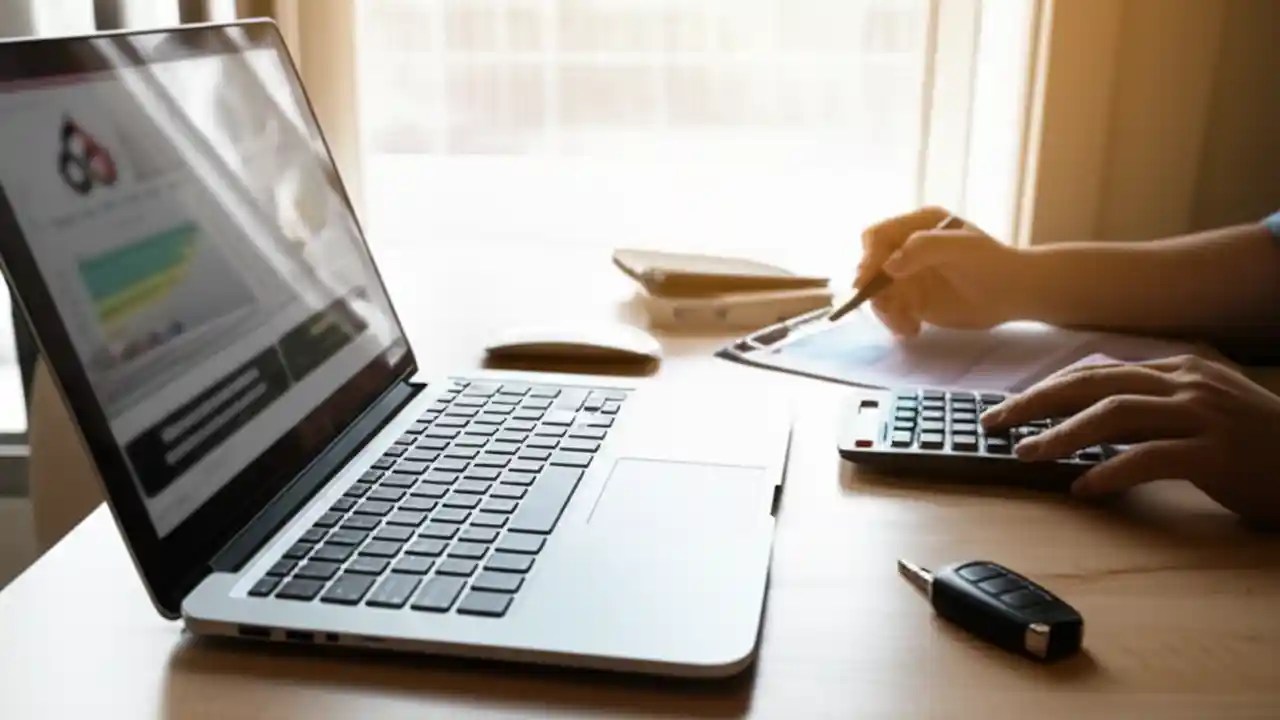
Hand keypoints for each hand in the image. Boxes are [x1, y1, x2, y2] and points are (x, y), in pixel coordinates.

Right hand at [857, 206, 1024, 336]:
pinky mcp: (912, 300)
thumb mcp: (960, 247)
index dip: (869, 257)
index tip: (868, 280)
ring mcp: (908, 276)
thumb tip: (887, 265)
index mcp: (917, 225)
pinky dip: (895, 322)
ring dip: (886, 311)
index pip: (878, 236)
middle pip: (871, 265)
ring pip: (878, 292)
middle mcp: (906, 249)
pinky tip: (914, 330)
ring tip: (907, 325)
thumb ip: (923, 248)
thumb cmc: (991, 263)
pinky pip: (891, 311)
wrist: (1014, 293)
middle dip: (873, 288)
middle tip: (886, 307)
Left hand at [981, 355, 1279, 524]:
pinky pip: (1152, 458)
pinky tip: (1084, 487)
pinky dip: (1111, 471)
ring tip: (1027, 455)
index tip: (1009, 408)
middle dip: (1036, 403)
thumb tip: (1086, 420)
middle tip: (995, 423)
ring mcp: (1204, 415)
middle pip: (1094, 385)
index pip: (1096, 372)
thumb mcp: (1200, 411)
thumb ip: (1149, 408)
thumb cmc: (1256, 445)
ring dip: (1062, 436)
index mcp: (1178, 370)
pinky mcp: (1219, 453)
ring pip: (1115, 415)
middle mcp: (1186, 383)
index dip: (1047, 389)